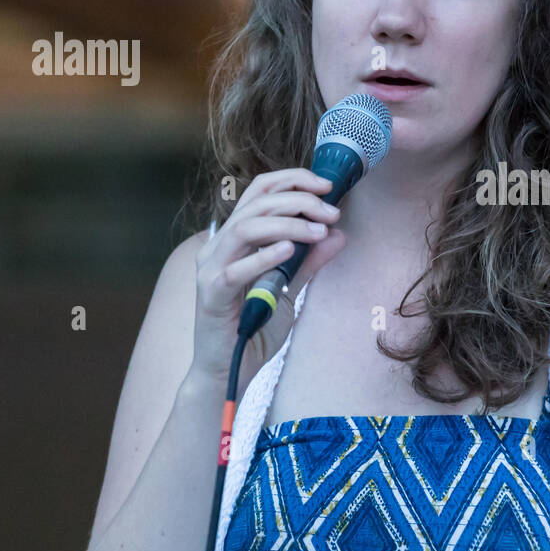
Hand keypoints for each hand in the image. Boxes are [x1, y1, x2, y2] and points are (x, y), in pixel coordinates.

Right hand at [189, 168, 346, 385]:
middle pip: (257, 204)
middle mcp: (219, 246)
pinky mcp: (211, 294)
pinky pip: (235, 269)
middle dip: (299, 201)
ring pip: (246, 228)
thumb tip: (338, 234)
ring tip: (318, 231)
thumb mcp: (290, 289)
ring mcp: (211, 268)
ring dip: (288, 224)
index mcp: (235, 238)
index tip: (327, 186)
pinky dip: (264, 256)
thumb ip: (310, 262)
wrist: (230, 370)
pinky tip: (290, 250)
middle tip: (331, 212)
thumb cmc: (254, 327)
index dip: (293, 180)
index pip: (260, 192)